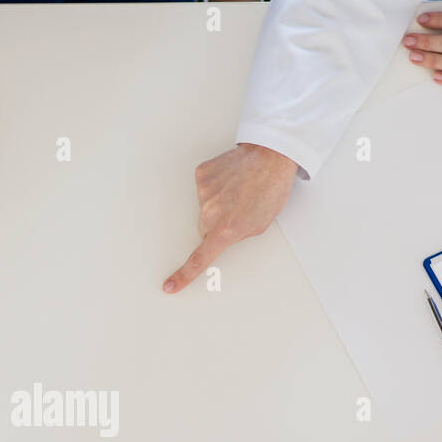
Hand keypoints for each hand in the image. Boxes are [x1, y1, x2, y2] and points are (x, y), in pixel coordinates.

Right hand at [163, 144, 297, 293]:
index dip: (184, 275)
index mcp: (226, 230)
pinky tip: (231, 179)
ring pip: (203, 208)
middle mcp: (210, 213)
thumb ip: (236, 236)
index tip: (170, 285)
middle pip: (203, 229)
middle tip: (237, 210)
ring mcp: (203, 192)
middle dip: (217, 224)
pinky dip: (215, 185)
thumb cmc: (271, 189)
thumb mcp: (259, 225)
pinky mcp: (201, 175)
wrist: (271, 156)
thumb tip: (222, 235)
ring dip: (218, 202)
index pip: (199, 259)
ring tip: (239, 190)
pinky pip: (203, 188)